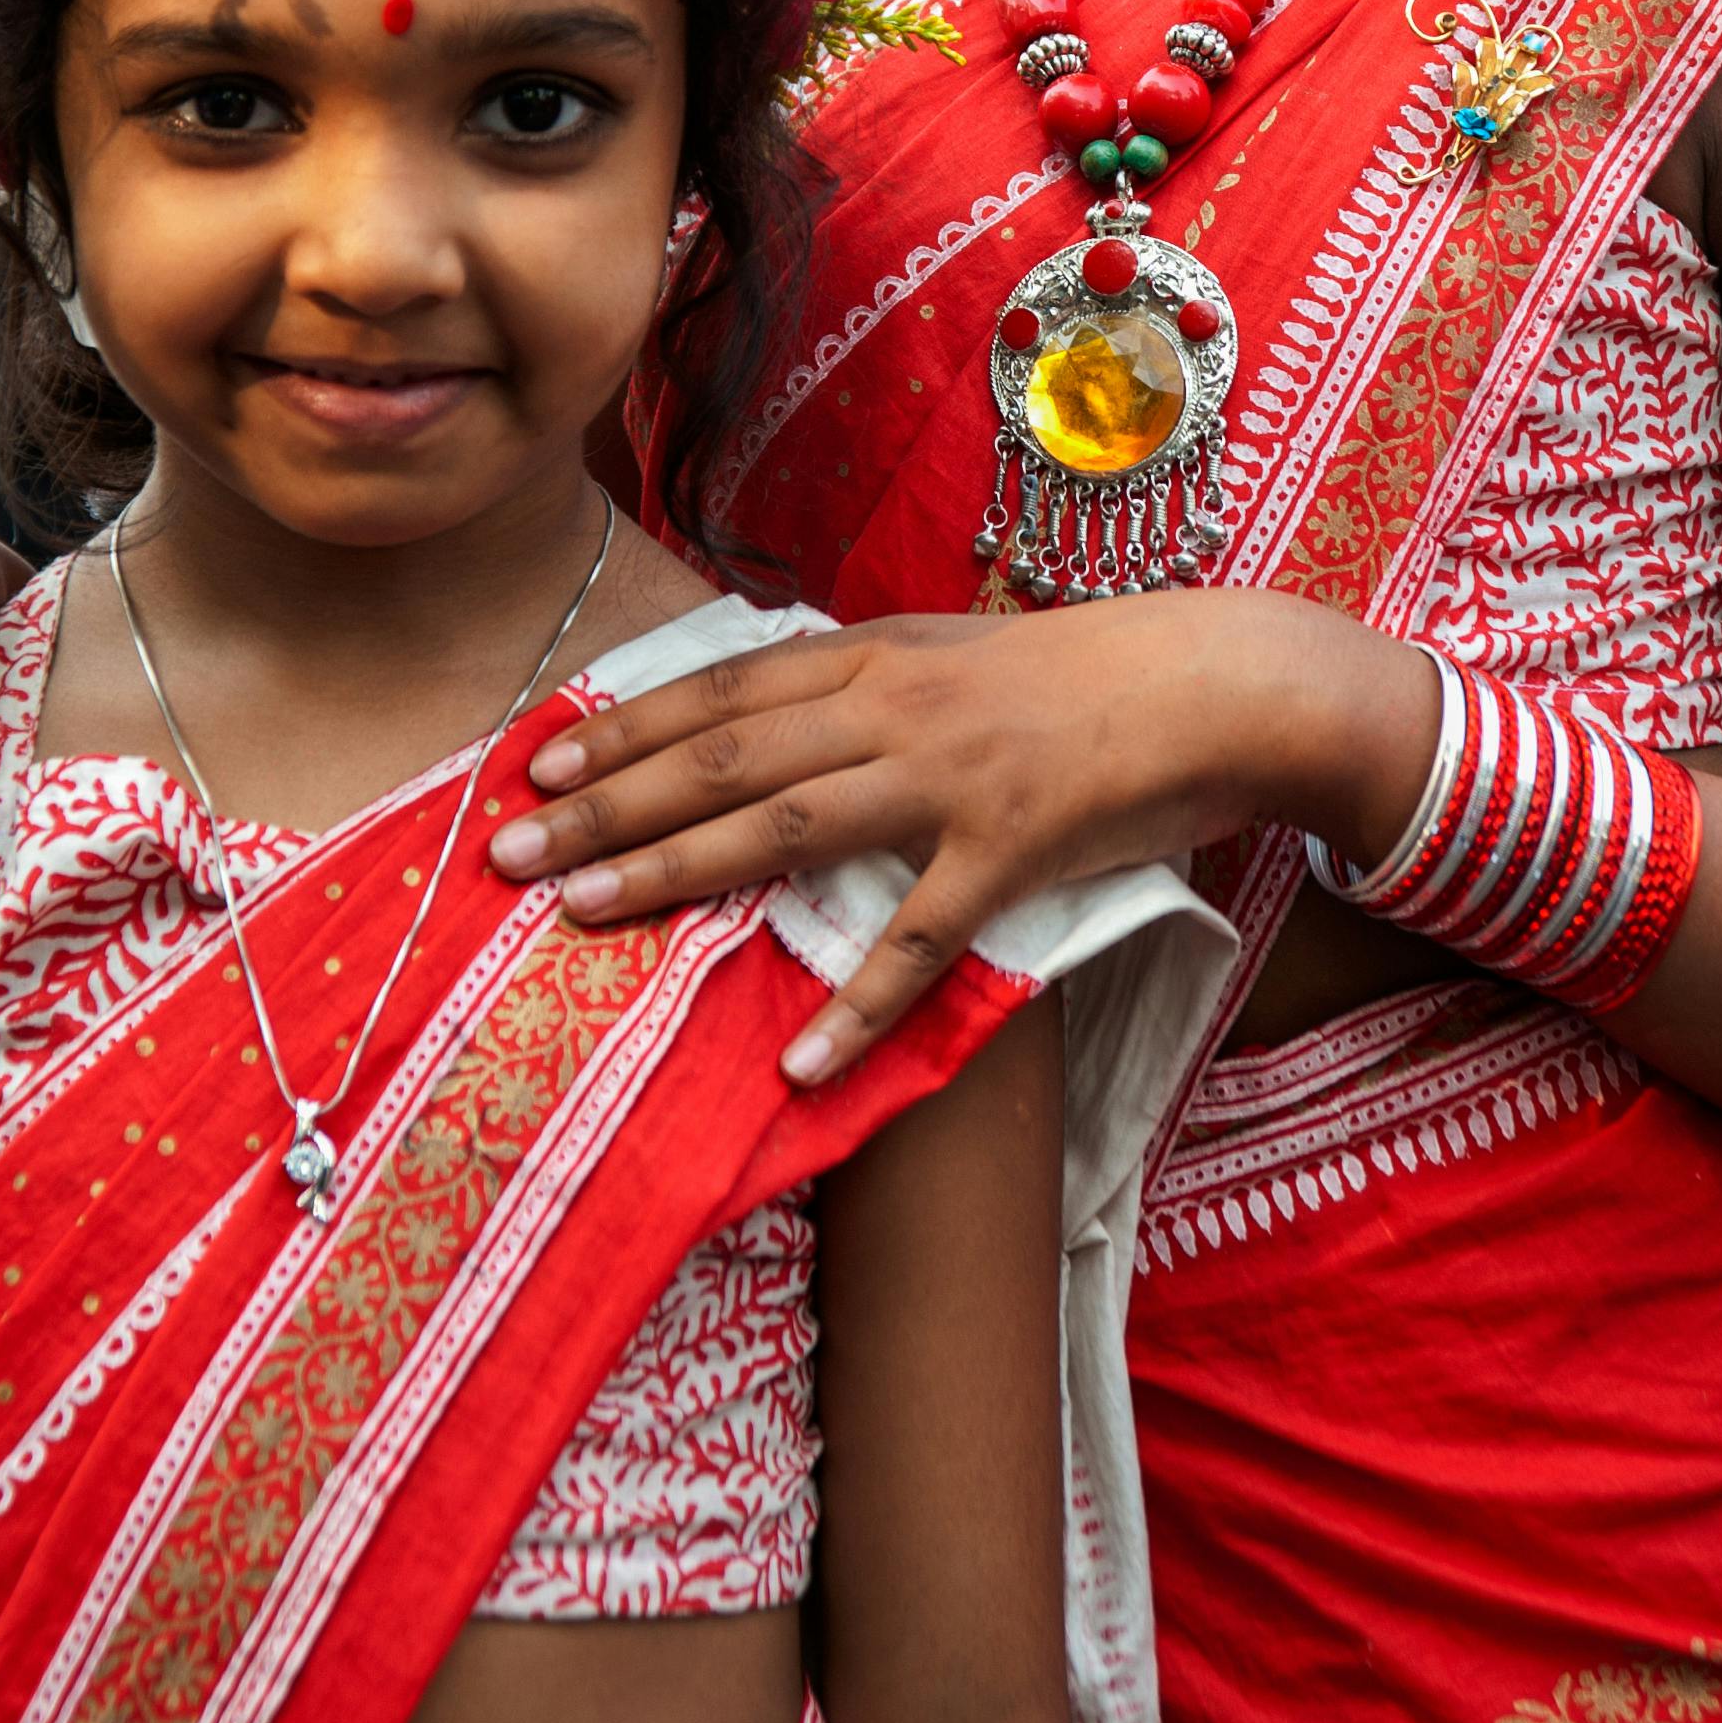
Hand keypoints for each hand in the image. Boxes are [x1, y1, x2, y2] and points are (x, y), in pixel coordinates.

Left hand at [486, 596, 1430, 1083]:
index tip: (533, 764)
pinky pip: (920, 939)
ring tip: (584, 915)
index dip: (623, 729)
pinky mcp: (1012, 852)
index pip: (720, 694)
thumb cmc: (1074, 679)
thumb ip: (856, 689)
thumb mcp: (948, 658)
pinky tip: (803, 1064)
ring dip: (675, 871)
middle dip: (606, 805)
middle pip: (723, 759)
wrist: (1211, 683)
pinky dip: (859, 1006)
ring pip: (786, 827)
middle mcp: (893, 708)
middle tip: (511, 852)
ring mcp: (949, 778)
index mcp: (872, 658)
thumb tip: (758, 720)